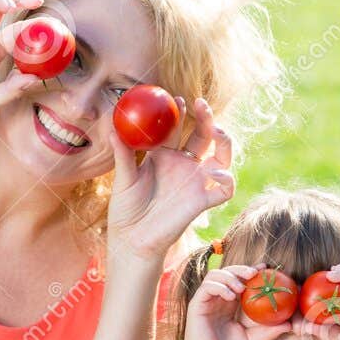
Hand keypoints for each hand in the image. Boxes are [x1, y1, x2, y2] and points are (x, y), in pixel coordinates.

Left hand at [107, 98, 235, 257]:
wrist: (132, 240)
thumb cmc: (125, 210)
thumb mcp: (123, 179)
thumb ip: (123, 154)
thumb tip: (113, 127)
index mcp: (165, 156)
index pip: (178, 127)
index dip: (181, 112)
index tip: (176, 99)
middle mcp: (184, 166)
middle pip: (203, 135)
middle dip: (206, 117)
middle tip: (200, 103)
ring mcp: (196, 182)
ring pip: (222, 156)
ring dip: (225, 140)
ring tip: (216, 130)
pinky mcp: (203, 201)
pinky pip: (225, 188)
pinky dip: (226, 179)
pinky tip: (212, 172)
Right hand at [180, 264, 289, 339]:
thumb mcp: (252, 339)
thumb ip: (269, 331)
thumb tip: (290, 324)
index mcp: (229, 303)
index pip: (240, 280)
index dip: (251, 271)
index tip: (266, 269)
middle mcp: (217, 298)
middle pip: (228, 272)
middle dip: (241, 269)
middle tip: (255, 273)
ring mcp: (206, 300)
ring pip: (215, 275)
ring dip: (230, 277)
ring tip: (241, 288)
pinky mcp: (196, 304)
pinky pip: (207, 287)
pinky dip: (220, 287)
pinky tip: (231, 296)